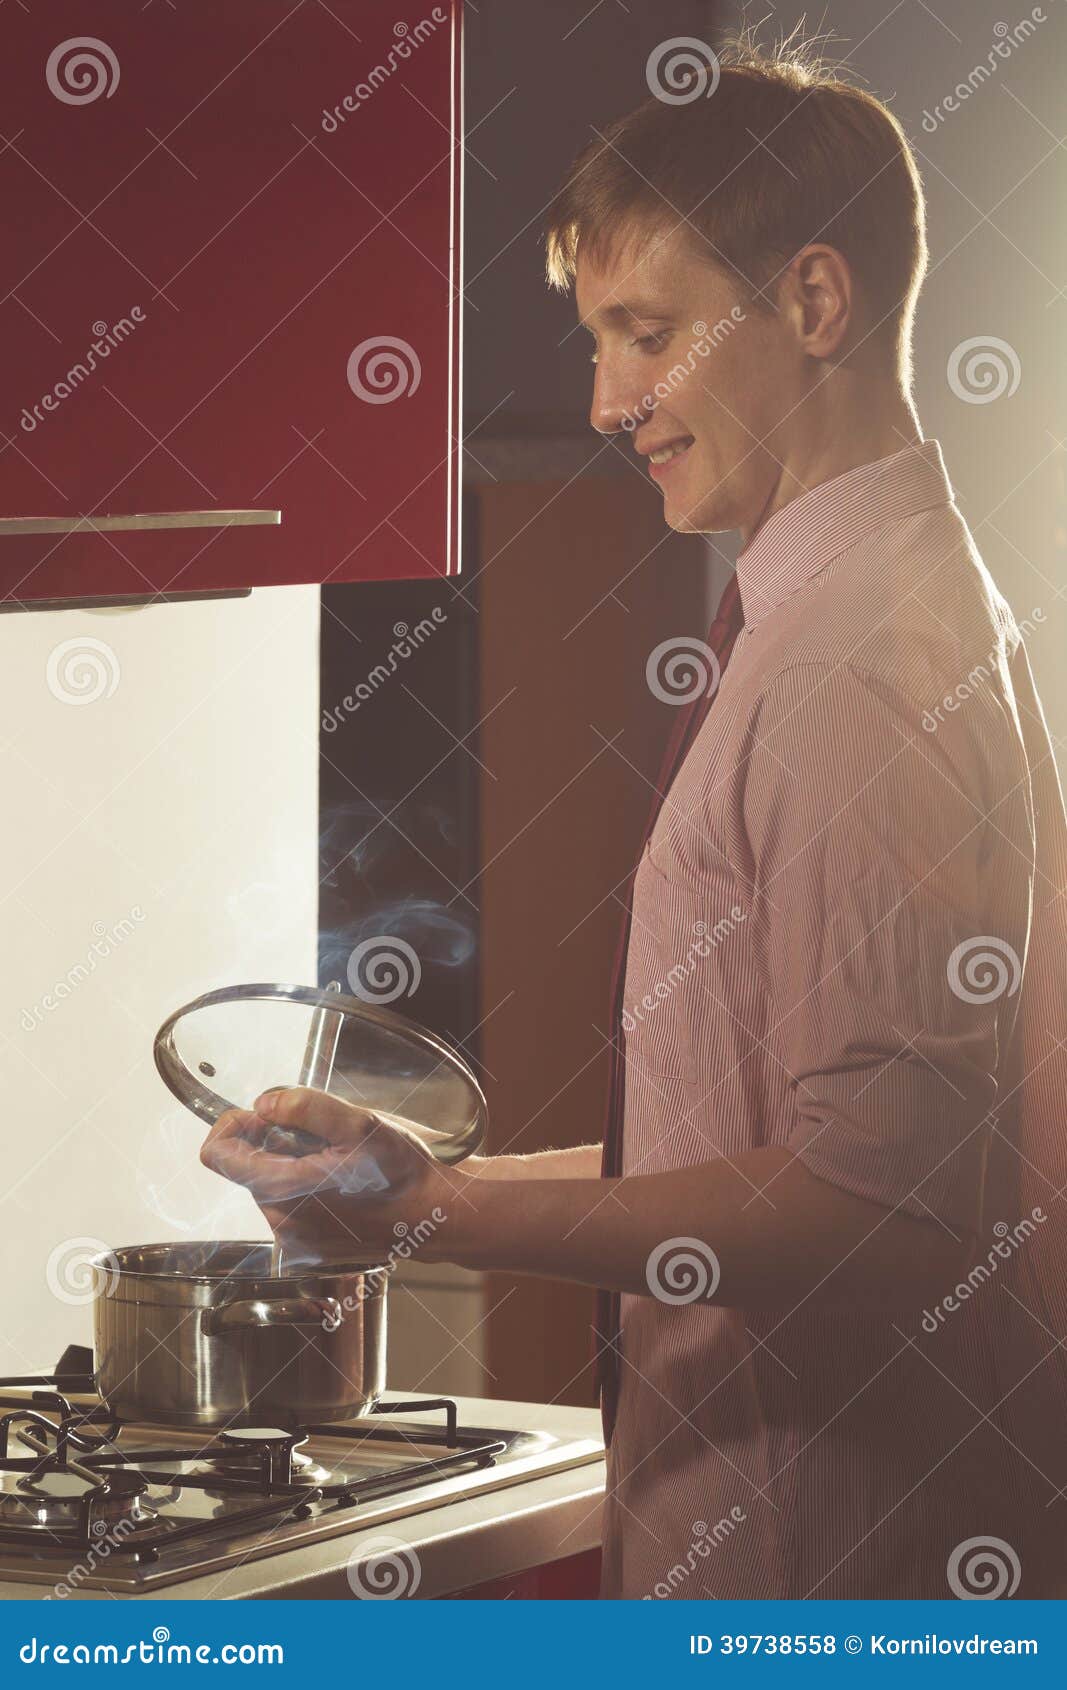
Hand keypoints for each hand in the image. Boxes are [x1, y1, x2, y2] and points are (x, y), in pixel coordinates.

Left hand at [199, 1086, 457, 1268]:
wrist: (436, 1216)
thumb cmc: (403, 1170)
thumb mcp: (360, 1123)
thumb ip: (306, 1108)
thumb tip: (262, 1105)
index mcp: (283, 1189)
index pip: (216, 1155)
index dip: (232, 1124)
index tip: (265, 1115)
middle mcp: (280, 1223)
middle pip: (249, 1167)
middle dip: (279, 1145)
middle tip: (327, 1140)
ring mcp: (294, 1242)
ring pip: (272, 1186)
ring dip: (297, 1167)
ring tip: (342, 1165)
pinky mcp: (309, 1251)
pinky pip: (291, 1208)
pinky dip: (310, 1191)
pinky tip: (346, 1189)